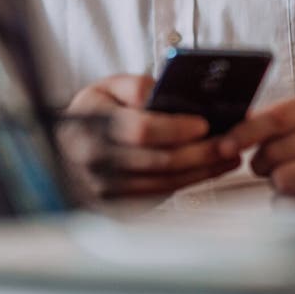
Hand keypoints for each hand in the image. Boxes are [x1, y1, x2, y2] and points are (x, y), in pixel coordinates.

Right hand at [57, 74, 240, 200]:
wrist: (64, 149)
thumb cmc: (92, 113)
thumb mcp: (106, 86)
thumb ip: (135, 85)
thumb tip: (163, 92)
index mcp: (92, 128)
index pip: (140, 131)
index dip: (174, 129)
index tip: (203, 123)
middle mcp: (98, 164)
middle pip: (160, 161)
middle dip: (201, 153)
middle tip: (230, 142)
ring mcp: (106, 192)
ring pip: (164, 184)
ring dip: (202, 172)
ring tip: (229, 156)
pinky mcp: (118, 208)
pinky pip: (160, 196)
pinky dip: (189, 183)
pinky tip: (208, 169)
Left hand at [217, 93, 294, 201]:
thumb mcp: (291, 120)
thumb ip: (263, 121)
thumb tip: (227, 131)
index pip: (276, 118)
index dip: (246, 133)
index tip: (224, 147)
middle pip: (277, 150)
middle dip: (261, 161)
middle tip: (267, 162)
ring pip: (286, 178)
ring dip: (275, 180)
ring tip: (283, 174)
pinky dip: (288, 202)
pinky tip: (294, 193)